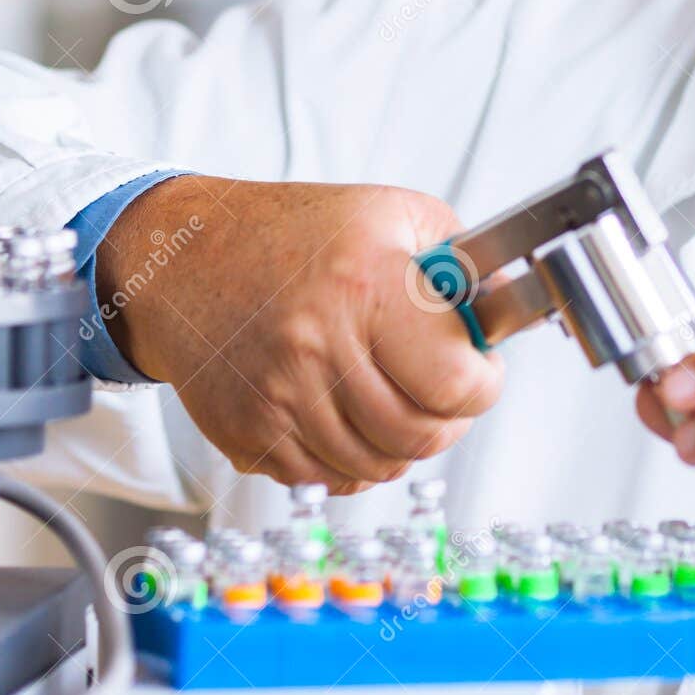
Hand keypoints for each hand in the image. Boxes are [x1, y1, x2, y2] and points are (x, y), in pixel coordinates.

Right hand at [96, 176, 503, 492]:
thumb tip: (510, 307)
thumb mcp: (392, 213)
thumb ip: (464, 259)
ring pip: (378, 467)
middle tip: (445, 392)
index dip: (483, 385)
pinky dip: (353, 460)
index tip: (481, 371)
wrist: (185, 257)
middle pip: (420, 436)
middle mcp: (315, 347)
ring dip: (402, 443)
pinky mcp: (247, 435)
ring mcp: (276, 399)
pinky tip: (351, 415)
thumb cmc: (292, 233)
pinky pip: (327, 480)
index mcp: (363, 286)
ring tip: (397, 398)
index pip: (455, 382)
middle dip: (449, 420)